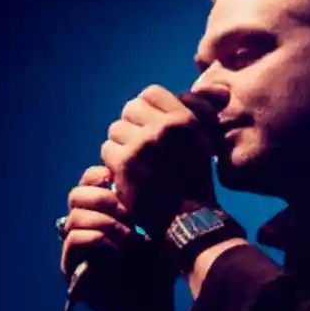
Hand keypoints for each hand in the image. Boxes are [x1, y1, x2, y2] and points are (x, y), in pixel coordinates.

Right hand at [59, 165, 176, 310]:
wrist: (151, 307)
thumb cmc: (158, 267)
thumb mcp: (157, 227)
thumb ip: (146, 199)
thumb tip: (142, 168)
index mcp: (104, 210)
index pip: (91, 179)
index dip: (103, 175)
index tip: (124, 182)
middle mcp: (86, 225)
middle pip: (77, 193)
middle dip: (104, 198)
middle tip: (129, 211)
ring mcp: (76, 246)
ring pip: (75, 216)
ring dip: (105, 222)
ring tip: (130, 236)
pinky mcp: (70, 267)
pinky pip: (73, 240)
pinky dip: (97, 239)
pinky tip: (118, 250)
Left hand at [100, 84, 217, 236]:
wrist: (187, 217)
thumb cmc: (194, 180)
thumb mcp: (202, 141)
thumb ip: (191, 113)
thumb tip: (180, 93)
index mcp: (184, 120)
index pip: (151, 93)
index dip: (147, 107)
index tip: (149, 123)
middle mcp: (163, 129)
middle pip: (130, 109)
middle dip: (132, 125)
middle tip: (139, 145)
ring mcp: (142, 145)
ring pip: (116, 129)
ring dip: (121, 144)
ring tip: (135, 161)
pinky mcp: (125, 164)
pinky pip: (107, 149)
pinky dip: (113, 162)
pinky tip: (126, 174)